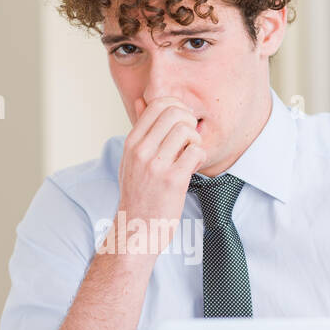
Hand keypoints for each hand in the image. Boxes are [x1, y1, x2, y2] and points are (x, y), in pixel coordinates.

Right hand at [114, 96, 205, 257]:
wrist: (136, 229)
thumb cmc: (138, 195)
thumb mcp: (130, 160)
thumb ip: (139, 131)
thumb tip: (141, 100)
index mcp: (131, 143)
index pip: (157, 104)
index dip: (176, 108)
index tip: (180, 124)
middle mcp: (141, 151)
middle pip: (174, 112)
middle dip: (188, 122)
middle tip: (189, 139)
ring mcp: (155, 166)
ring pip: (186, 130)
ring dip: (195, 140)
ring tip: (190, 154)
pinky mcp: (172, 180)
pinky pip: (195, 152)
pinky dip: (199, 156)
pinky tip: (193, 166)